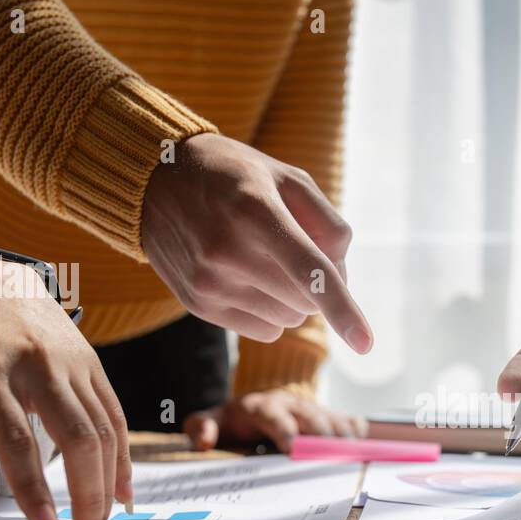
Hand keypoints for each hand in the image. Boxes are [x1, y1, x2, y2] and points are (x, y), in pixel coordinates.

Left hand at [0, 259, 132, 519]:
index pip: (18, 441)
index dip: (34, 489)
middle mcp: (38, 366)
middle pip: (78, 438)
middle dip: (88, 497)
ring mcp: (72, 363)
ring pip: (105, 431)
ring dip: (109, 484)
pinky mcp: (94, 364)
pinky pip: (116, 416)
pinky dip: (123, 457)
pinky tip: (122, 491)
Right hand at [141, 134, 372, 352]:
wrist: (155, 180)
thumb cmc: (235, 177)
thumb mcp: (288, 178)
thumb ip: (328, 225)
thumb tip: (342, 281)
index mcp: (256, 211)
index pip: (309, 271)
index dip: (343, 309)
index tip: (365, 343)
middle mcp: (228, 251)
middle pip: (307, 300)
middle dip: (317, 283)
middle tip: (297, 247)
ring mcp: (209, 282)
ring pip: (289, 318)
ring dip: (293, 297)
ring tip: (266, 258)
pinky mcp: (199, 304)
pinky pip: (265, 330)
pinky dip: (271, 311)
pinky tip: (249, 277)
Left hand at [184, 390, 366, 453]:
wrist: (252, 407)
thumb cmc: (231, 421)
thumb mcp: (208, 422)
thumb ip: (200, 428)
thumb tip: (205, 440)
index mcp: (259, 406)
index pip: (273, 415)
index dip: (284, 429)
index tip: (293, 448)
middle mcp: (289, 403)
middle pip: (310, 417)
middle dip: (320, 436)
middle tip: (330, 458)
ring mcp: (310, 409)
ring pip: (332, 419)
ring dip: (343, 437)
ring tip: (353, 456)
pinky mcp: (326, 416)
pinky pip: (347, 421)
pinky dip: (357, 433)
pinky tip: (364, 447)